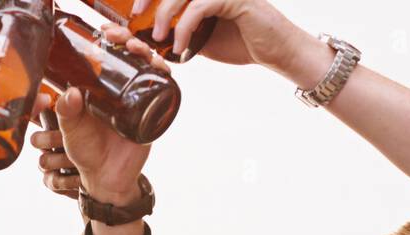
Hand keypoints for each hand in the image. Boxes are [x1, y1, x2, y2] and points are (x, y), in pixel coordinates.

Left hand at [29, 27, 156, 205]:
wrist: (104, 178)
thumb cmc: (86, 152)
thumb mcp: (70, 130)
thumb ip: (66, 112)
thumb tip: (71, 93)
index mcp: (101, 89)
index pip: (109, 55)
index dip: (111, 39)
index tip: (105, 31)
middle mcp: (121, 91)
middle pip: (131, 55)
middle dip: (128, 40)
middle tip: (119, 37)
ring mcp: (138, 101)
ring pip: (147, 68)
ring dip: (146, 53)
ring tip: (137, 49)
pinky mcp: (151, 114)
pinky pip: (162, 91)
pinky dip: (163, 76)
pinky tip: (159, 67)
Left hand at [131, 0, 309, 70]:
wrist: (275, 52)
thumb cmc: (241, 42)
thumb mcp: (202, 37)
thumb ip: (181, 30)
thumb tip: (152, 38)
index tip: (134, 11)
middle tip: (136, 17)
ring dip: (164, 12)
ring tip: (157, 37)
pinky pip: (199, 7)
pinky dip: (184, 27)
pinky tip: (181, 46)